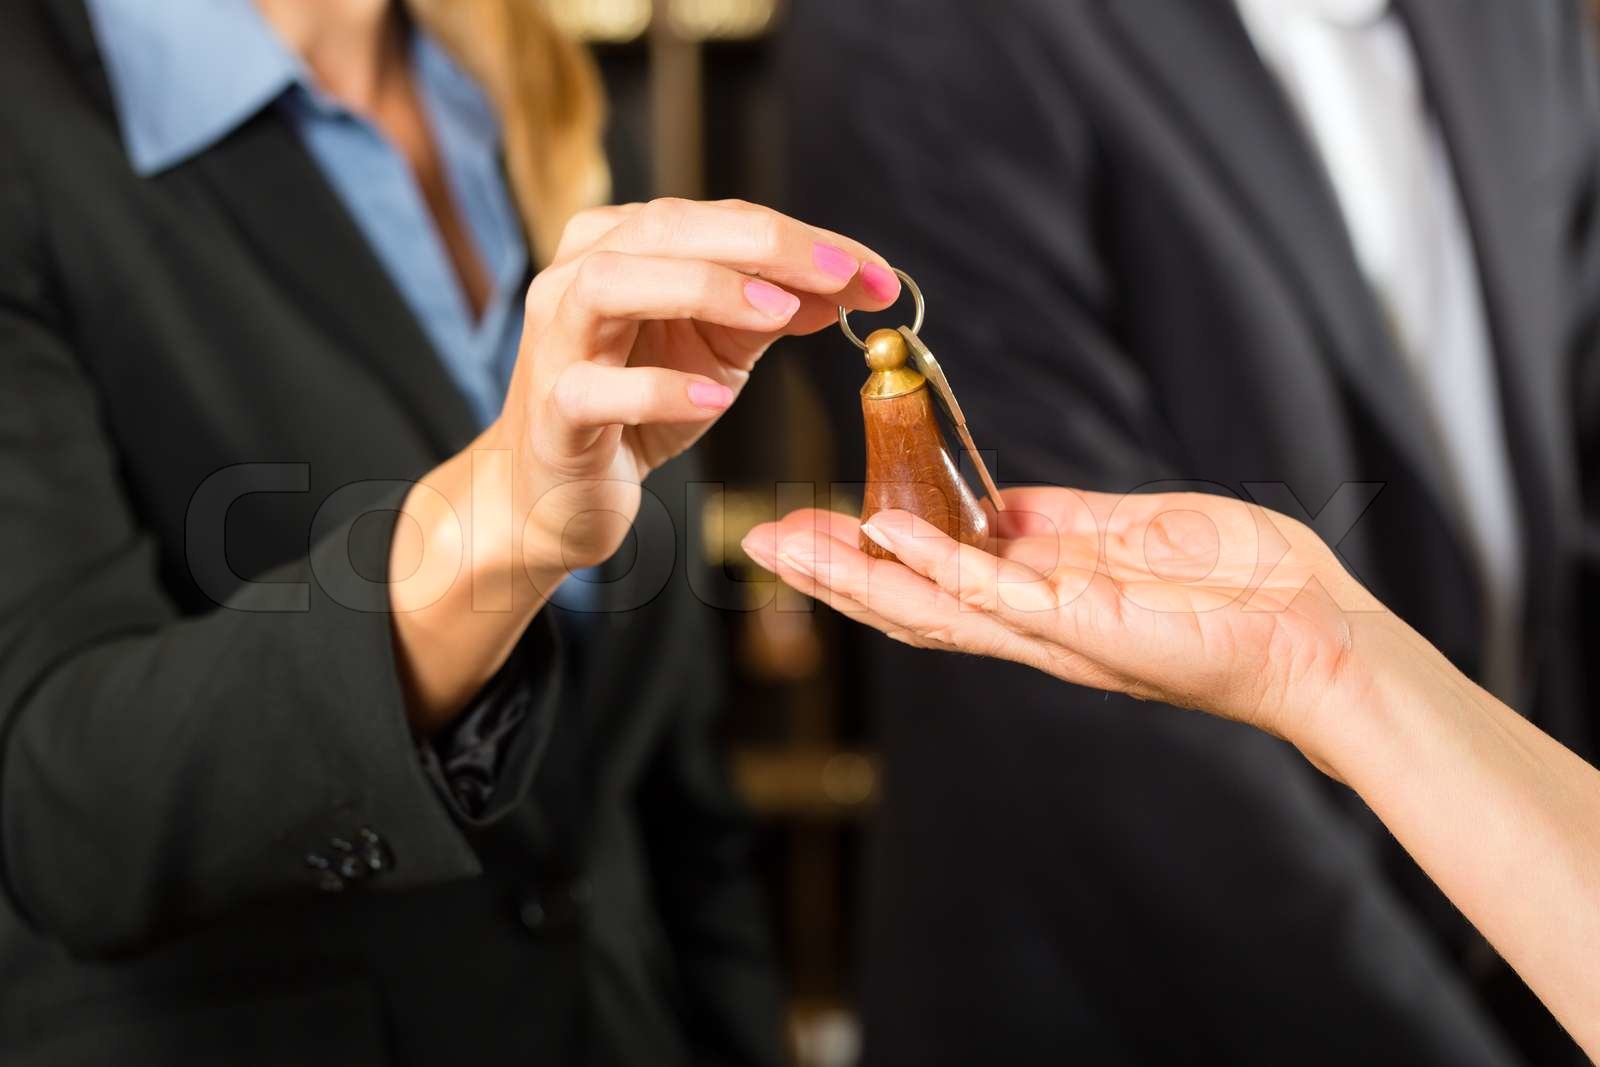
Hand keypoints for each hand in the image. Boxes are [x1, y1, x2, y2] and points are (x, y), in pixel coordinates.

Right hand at [486, 197, 899, 582]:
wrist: (561, 495)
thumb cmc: (637, 410)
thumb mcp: (720, 351)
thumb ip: (776, 312)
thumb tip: (853, 284)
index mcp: (620, 243)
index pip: (719, 219)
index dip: (803, 238)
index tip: (875, 270)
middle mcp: (577, 274)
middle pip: (665, 228)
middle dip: (764, 245)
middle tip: (843, 276)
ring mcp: (557, 340)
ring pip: (613, 284)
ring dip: (703, 289)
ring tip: (777, 314)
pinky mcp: (552, 410)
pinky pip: (596, 389)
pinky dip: (658, 389)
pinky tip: (713, 398)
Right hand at [744, 486, 1404, 764]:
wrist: (1318, 637)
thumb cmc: (1242, 586)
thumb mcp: (1134, 532)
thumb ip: (1060, 523)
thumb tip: (997, 503)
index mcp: (1045, 599)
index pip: (937, 578)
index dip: (870, 556)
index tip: (817, 524)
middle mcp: (1034, 625)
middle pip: (912, 601)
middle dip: (834, 572)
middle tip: (763, 540)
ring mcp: (1053, 629)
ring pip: (931, 606)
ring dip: (855, 574)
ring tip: (788, 543)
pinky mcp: (1083, 625)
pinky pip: (993, 593)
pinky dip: (933, 565)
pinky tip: (882, 538)